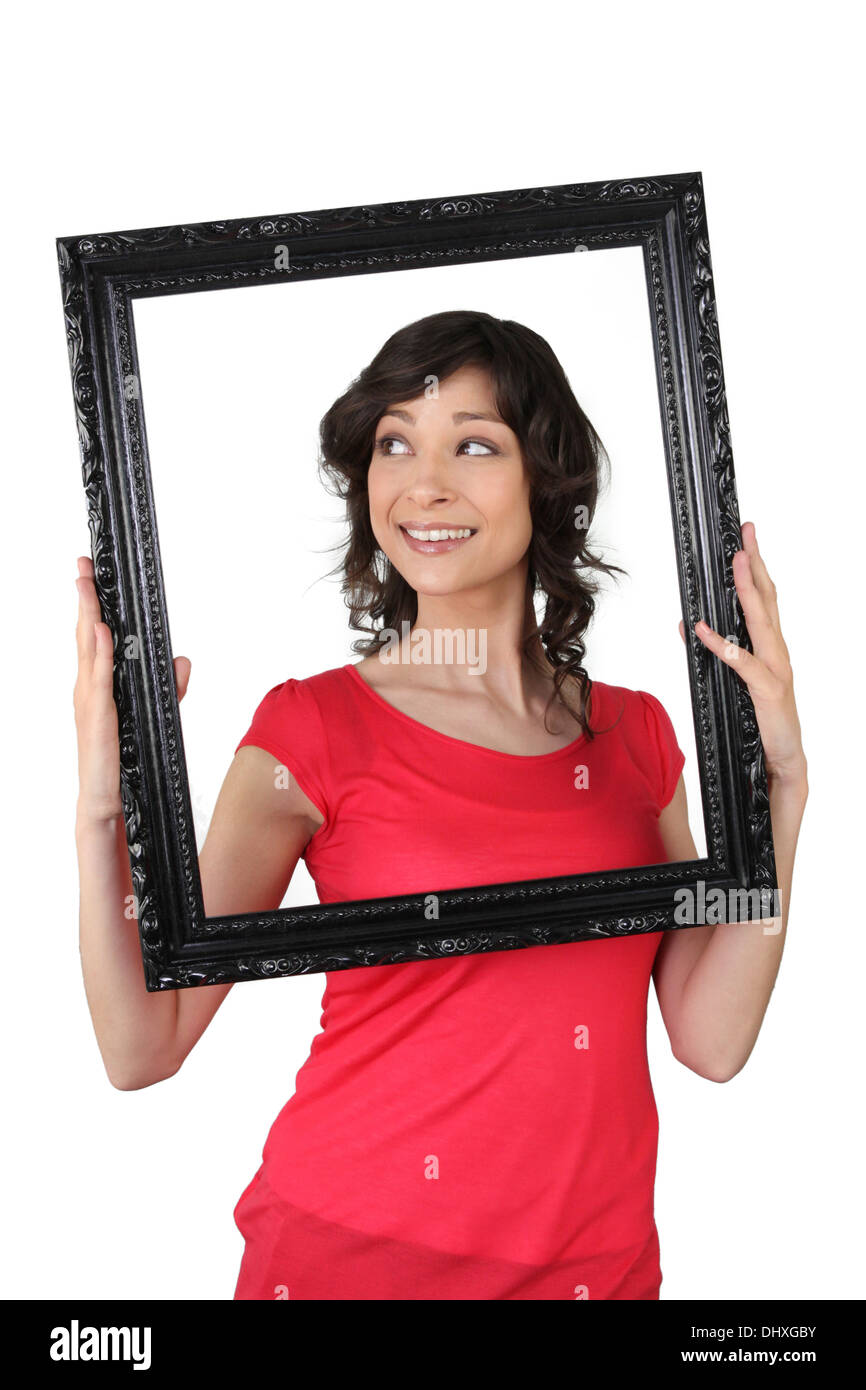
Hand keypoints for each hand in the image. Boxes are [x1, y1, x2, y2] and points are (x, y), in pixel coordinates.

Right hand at [74, 555, 191, 824]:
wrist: (109, 803)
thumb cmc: (126, 761)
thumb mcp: (155, 715)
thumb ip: (169, 687)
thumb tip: (183, 660)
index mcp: (100, 687)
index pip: (95, 638)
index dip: (93, 606)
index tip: (92, 575)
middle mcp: (89, 690)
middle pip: (86, 634)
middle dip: (85, 597)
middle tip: (83, 564)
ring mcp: (90, 702)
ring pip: (87, 648)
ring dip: (87, 614)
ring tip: (86, 583)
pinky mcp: (98, 719)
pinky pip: (99, 679)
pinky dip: (99, 653)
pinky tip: (101, 630)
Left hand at [678, 522, 806, 787]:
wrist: (783, 759)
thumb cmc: (761, 718)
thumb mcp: (736, 679)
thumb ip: (720, 650)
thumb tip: (689, 623)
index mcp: (772, 646)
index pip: (765, 598)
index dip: (757, 566)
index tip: (746, 538)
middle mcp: (777, 651)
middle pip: (767, 598)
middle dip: (756, 563)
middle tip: (746, 533)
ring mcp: (776, 668)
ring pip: (760, 621)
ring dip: (747, 590)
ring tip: (737, 562)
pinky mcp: (767, 690)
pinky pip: (741, 662)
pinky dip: (720, 644)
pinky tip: (701, 629)